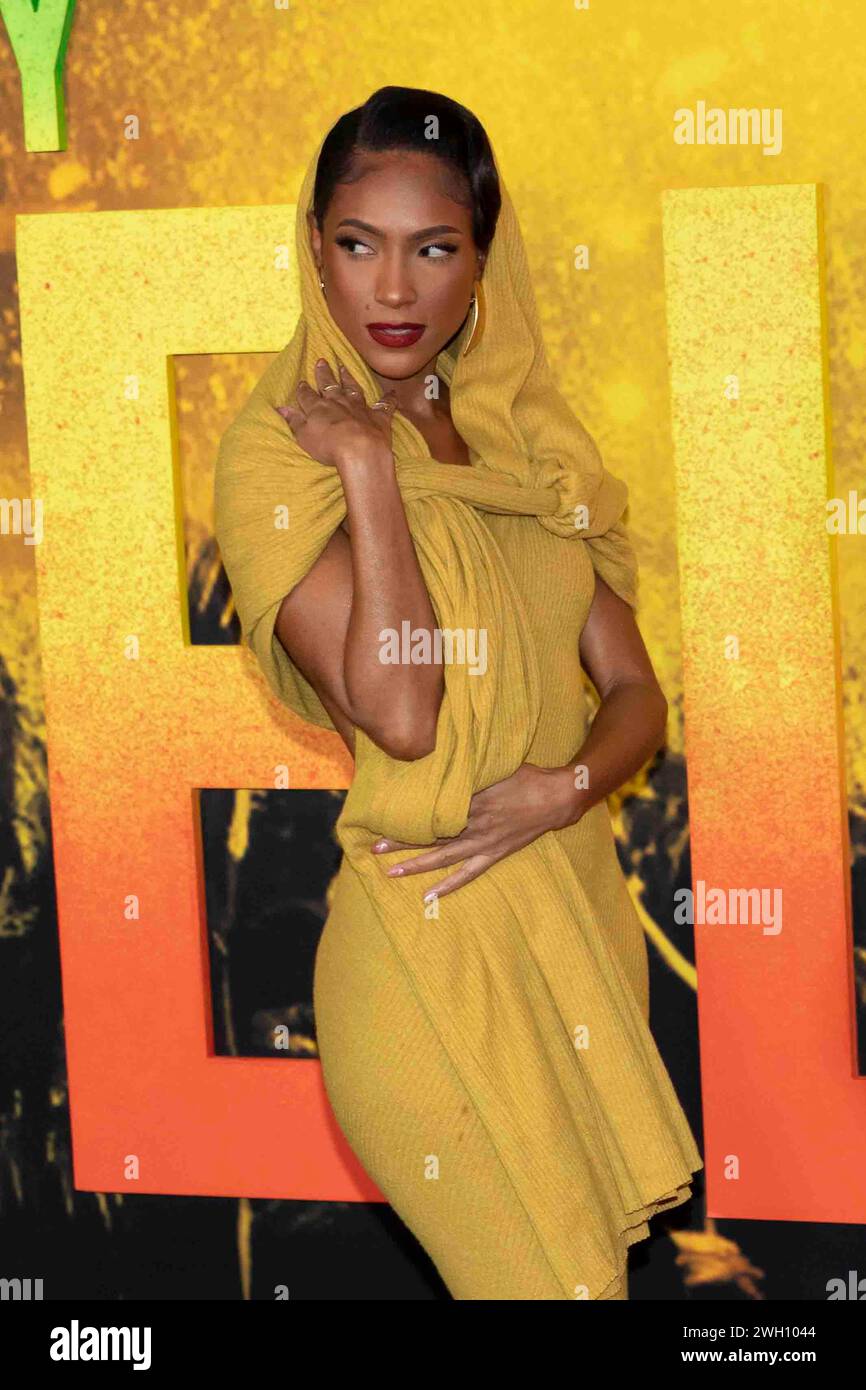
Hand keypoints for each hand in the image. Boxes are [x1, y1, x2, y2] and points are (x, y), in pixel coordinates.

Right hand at [274, 357, 397, 469]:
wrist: (359, 450)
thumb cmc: (327, 446)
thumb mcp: (304, 435)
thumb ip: (294, 421)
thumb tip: (281, 407)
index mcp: (318, 408)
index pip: (307, 396)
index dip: (303, 389)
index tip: (301, 382)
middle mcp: (339, 403)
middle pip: (329, 386)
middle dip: (324, 374)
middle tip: (322, 361)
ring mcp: (360, 408)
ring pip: (353, 389)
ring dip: (348, 378)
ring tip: (344, 368)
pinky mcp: (378, 417)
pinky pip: (385, 405)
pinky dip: (389, 399)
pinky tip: (393, 392)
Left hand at [370, 762, 584, 900]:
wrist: (556, 797)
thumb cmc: (526, 776)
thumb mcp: (494, 765)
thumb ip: (467, 770)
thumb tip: (440, 765)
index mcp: (470, 799)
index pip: (430, 810)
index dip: (406, 814)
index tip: (382, 816)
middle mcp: (472, 823)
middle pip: (430, 834)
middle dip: (401, 841)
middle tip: (374, 848)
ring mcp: (483, 842)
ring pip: (443, 856)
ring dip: (416, 865)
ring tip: (391, 872)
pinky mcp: (493, 853)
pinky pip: (467, 873)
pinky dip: (448, 886)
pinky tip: (429, 896)